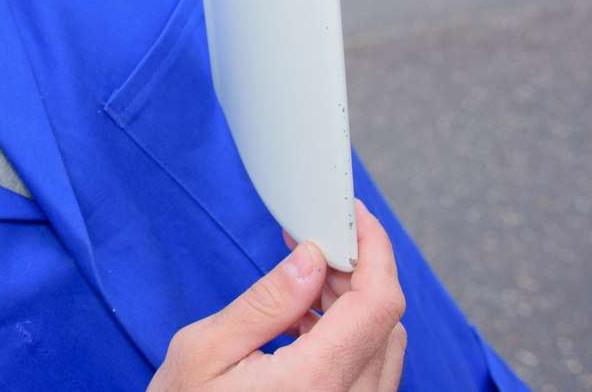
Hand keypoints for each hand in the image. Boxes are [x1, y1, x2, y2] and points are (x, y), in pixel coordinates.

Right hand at [148, 200, 406, 390]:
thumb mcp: (205, 350)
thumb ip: (265, 302)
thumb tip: (311, 258)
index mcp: (316, 382)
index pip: (377, 302)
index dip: (375, 249)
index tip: (354, 215)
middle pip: (386, 319)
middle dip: (354, 270)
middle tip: (308, 244)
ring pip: (385, 345)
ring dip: (353, 304)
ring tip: (301, 285)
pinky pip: (371, 372)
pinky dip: (348, 336)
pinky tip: (302, 326)